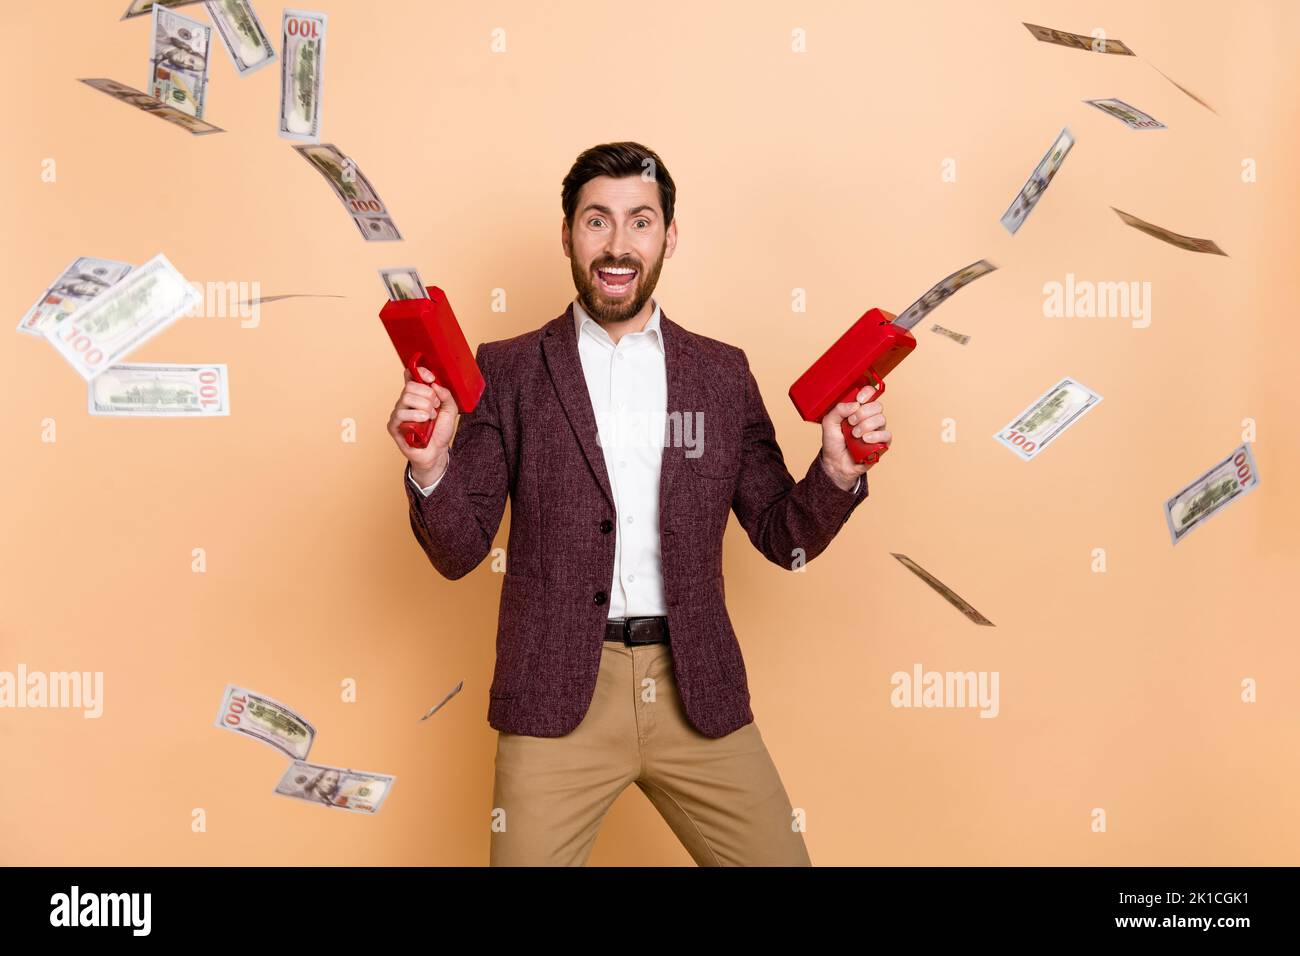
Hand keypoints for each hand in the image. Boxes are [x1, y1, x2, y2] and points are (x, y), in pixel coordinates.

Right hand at [388, 366, 458, 482]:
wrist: (437, 452)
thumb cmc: (440, 431)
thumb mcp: (451, 410)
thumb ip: (446, 395)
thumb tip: (435, 385)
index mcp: (417, 395)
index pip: (411, 375)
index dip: (420, 372)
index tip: (432, 379)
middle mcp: (405, 401)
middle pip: (410, 386)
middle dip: (427, 395)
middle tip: (435, 407)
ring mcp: (398, 413)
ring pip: (406, 398)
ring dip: (424, 407)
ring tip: (430, 417)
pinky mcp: (393, 425)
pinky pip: (400, 414)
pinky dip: (415, 416)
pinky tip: (423, 422)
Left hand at [819, 386, 889, 489]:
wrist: (835, 463)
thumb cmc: (833, 442)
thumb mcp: (829, 423)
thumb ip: (838, 410)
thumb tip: (854, 404)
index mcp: (858, 409)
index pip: (870, 393)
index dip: (867, 393)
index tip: (858, 400)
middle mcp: (870, 417)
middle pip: (877, 406)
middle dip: (862, 413)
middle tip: (850, 422)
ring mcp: (877, 430)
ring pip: (881, 419)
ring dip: (865, 426)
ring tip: (854, 435)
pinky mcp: (882, 443)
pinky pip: (886, 435)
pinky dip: (875, 436)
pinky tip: (865, 440)